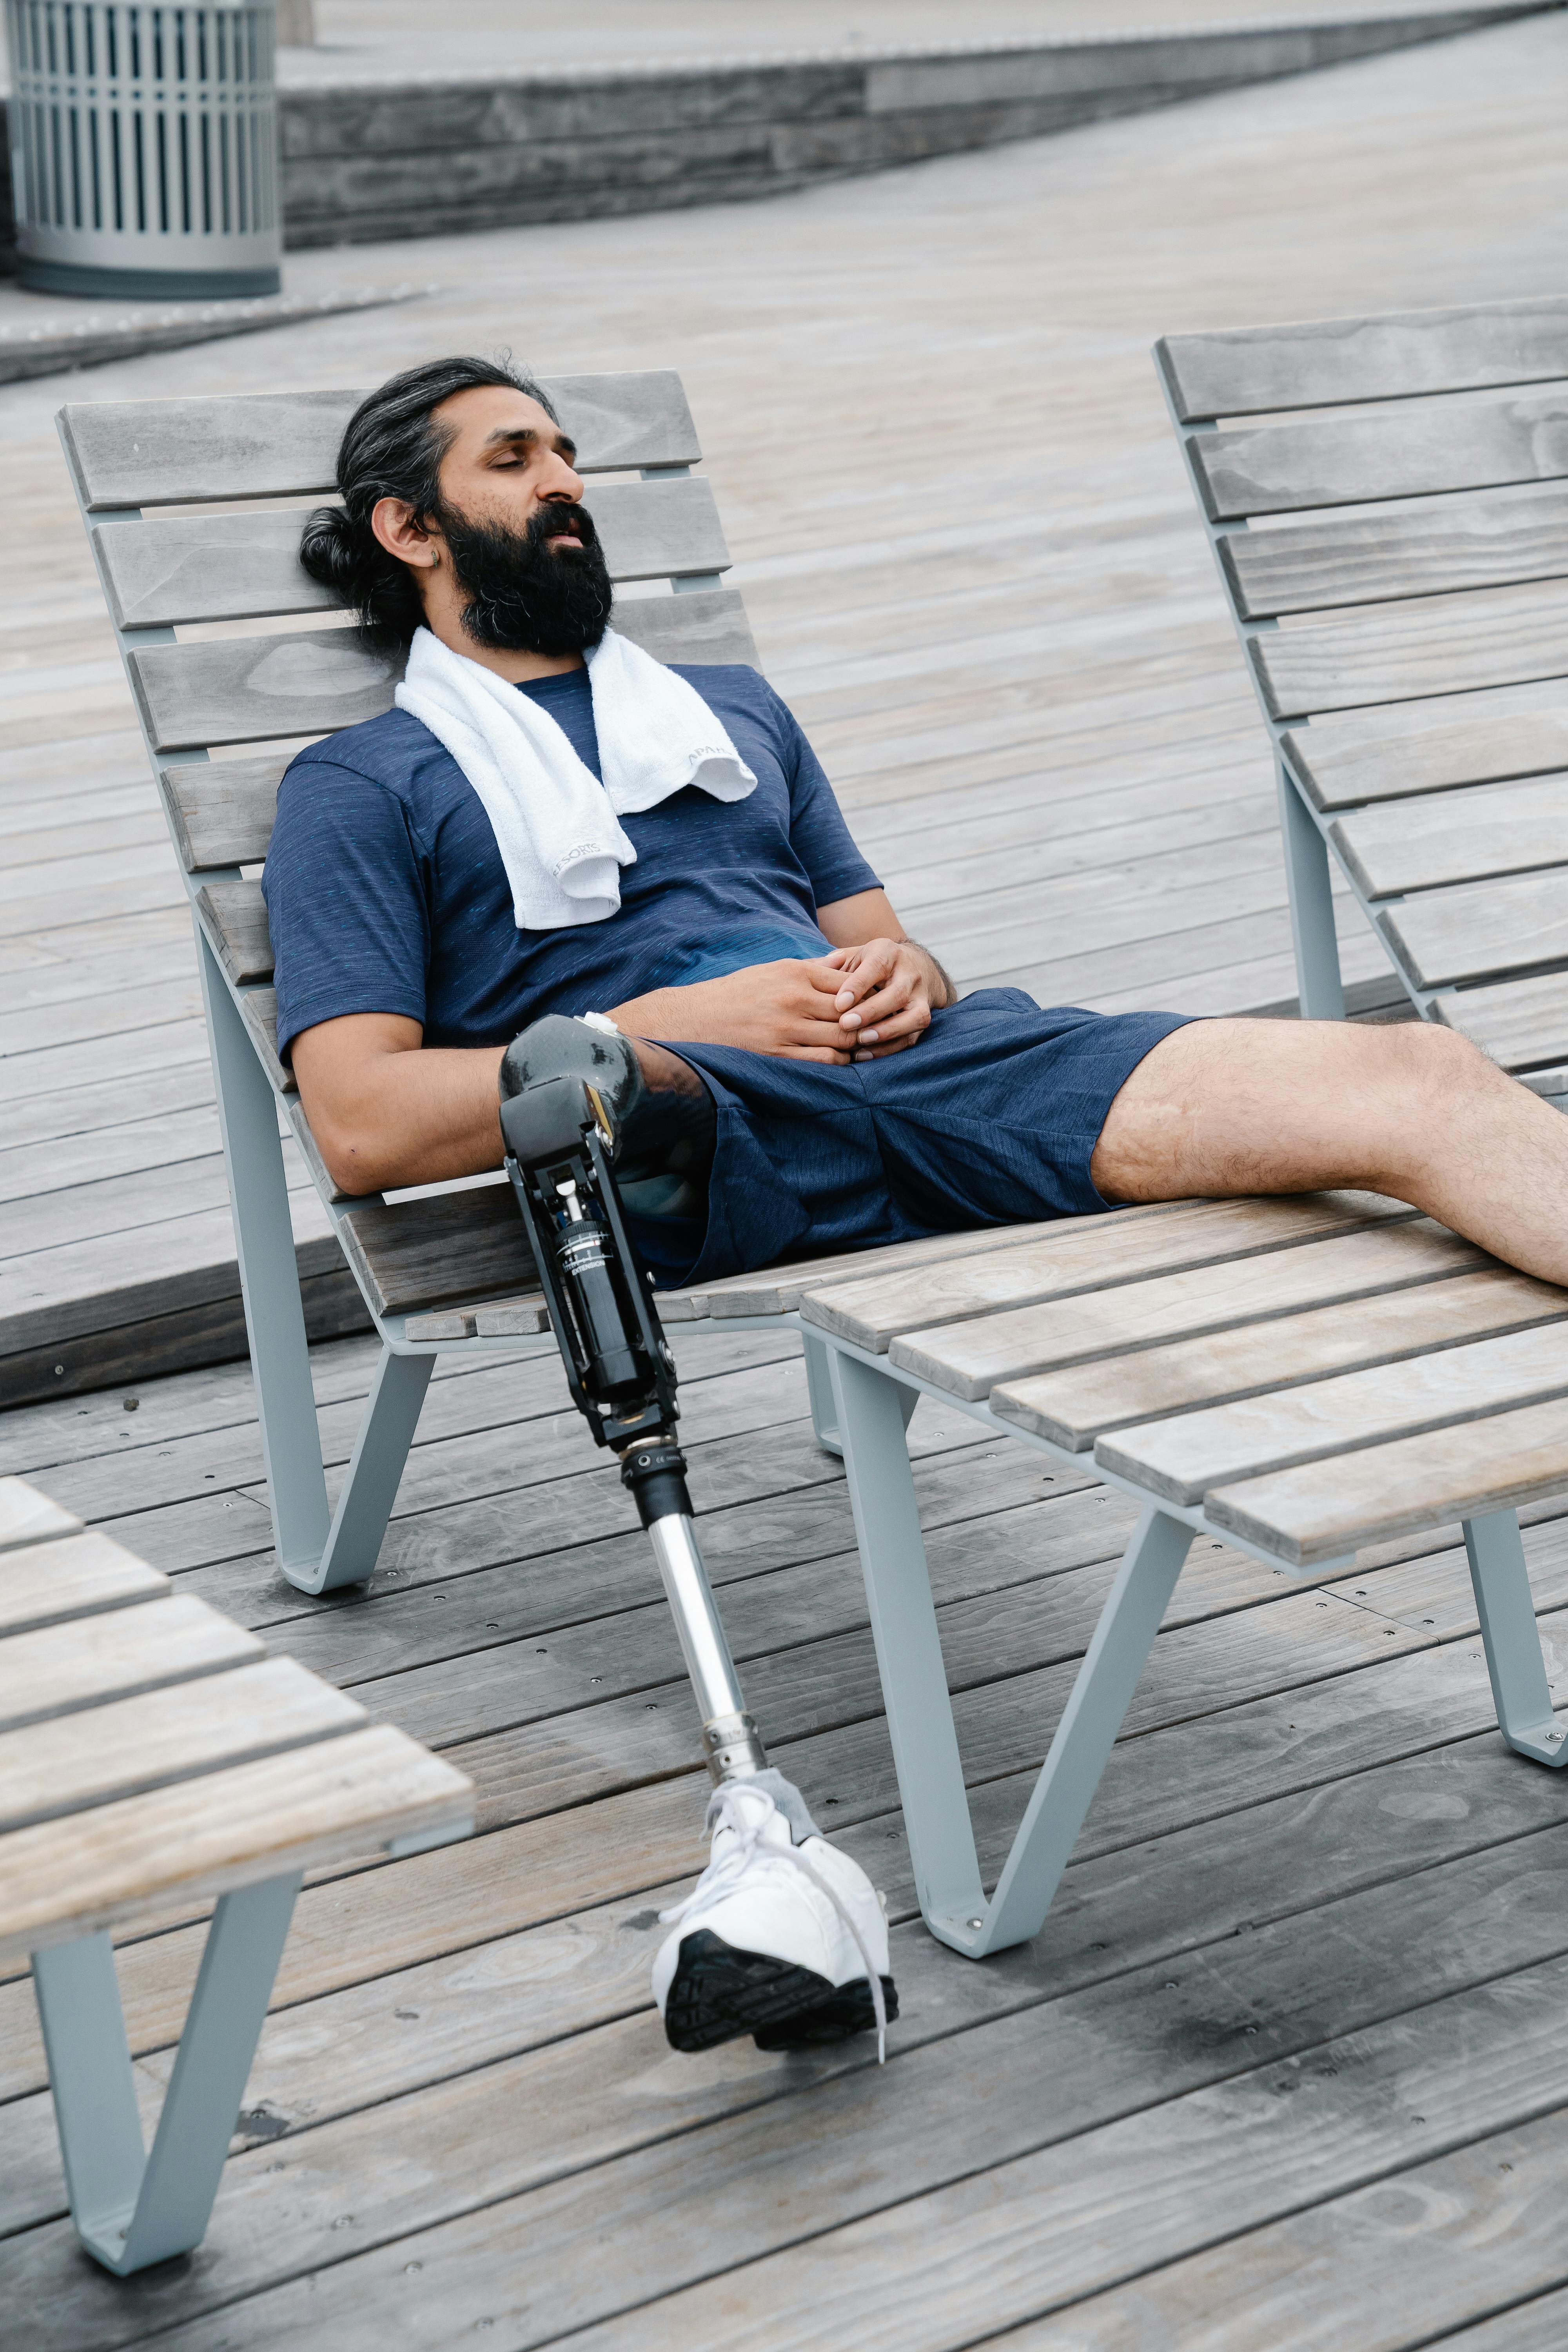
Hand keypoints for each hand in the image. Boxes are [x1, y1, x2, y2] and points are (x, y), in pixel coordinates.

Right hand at [609, 959, 865, 1062]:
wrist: (695, 1018)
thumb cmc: (738, 993)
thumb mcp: (772, 970)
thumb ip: (810, 970)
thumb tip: (845, 966)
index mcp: (794, 972)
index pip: (848, 983)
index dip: (867, 995)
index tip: (875, 1004)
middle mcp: (793, 998)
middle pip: (850, 1011)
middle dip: (867, 1021)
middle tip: (876, 1028)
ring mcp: (785, 1028)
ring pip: (841, 1038)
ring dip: (854, 1044)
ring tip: (860, 1046)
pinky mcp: (777, 1055)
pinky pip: (823, 1061)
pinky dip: (838, 1062)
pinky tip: (839, 1059)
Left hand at [820, 936, 946, 1058]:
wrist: (912, 968)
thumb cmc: (870, 965)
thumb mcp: (853, 957)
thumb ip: (831, 965)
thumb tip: (804, 967)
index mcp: (888, 953)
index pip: (876, 966)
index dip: (857, 986)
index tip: (838, 1004)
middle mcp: (909, 974)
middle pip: (896, 993)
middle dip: (871, 1011)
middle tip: (845, 1025)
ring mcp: (920, 998)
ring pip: (913, 1017)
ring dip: (887, 1031)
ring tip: (859, 1041)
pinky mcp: (922, 1018)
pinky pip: (912, 1036)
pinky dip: (889, 1048)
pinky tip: (864, 1054)